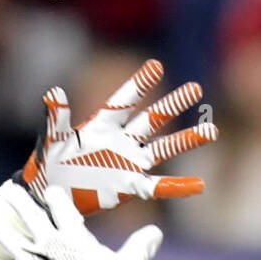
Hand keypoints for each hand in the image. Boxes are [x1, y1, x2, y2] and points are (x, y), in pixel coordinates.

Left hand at [21, 59, 215, 211]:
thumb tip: (53, 93)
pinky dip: (177, 187)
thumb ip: (56, 118)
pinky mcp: (130, 186)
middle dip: (172, 105)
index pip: (125, 101)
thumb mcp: (52, 140)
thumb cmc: (50, 162)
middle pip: (152, 120)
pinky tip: (199, 185)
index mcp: (102, 124)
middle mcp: (121, 140)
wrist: (51, 192)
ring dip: (185, 140)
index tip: (156, 67)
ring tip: (210, 131)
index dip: (139, 85)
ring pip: (162, 148)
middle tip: (195, 89)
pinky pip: (157, 186)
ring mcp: (128, 163)